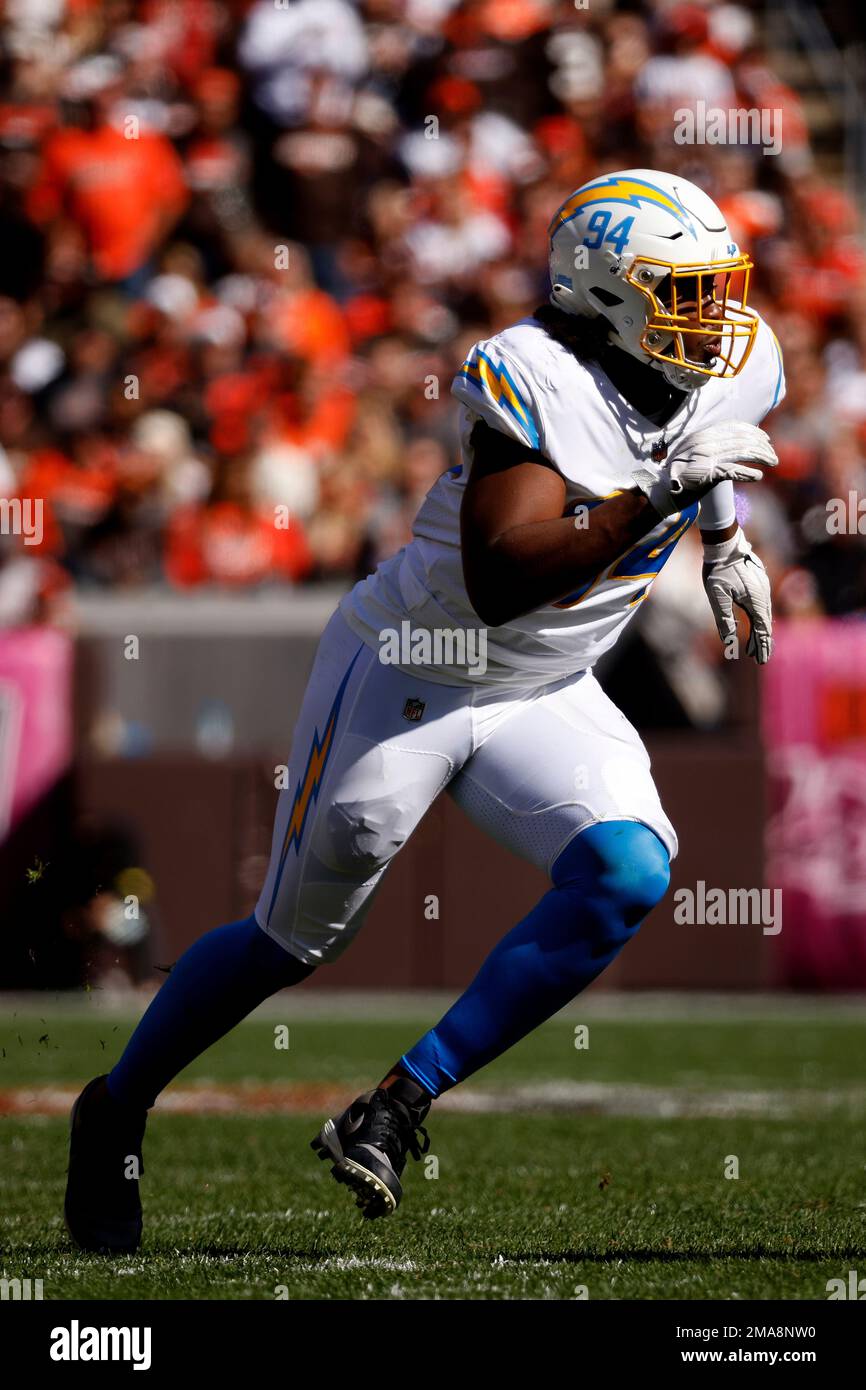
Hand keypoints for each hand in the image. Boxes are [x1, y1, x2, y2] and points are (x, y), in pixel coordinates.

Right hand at [634, 422, 777, 518]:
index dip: (753, 431)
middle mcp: (704, 442)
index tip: (766, 438)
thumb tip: (733, 442)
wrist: (660, 490)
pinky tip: (758, 477)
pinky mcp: (707, 474)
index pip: (733, 427)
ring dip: (761, 457)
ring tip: (772, 462)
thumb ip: (709, 445)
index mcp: (702, 434)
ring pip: (742, 452)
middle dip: (762, 446)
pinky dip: (748, 474)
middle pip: (741, 439)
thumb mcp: (692, 452)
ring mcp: (706, 457)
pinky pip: (733, 471)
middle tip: (773, 455)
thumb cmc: (678, 474)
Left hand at [702, 526, 772, 663]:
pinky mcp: (760, 582)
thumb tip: (728, 642)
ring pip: (765, 615)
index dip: (761, 646)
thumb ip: (724, 619)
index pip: (762, 630)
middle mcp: (764, 595)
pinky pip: (763, 605)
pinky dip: (760, 618)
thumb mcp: (717, 596)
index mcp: (756, 601)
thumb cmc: (718, 569)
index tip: (760, 661)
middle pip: (766, 625)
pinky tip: (755, 623)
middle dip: (762, 643)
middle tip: (759, 659)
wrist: (725, 543)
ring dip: (761, 632)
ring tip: (754, 647)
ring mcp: (764, 588)